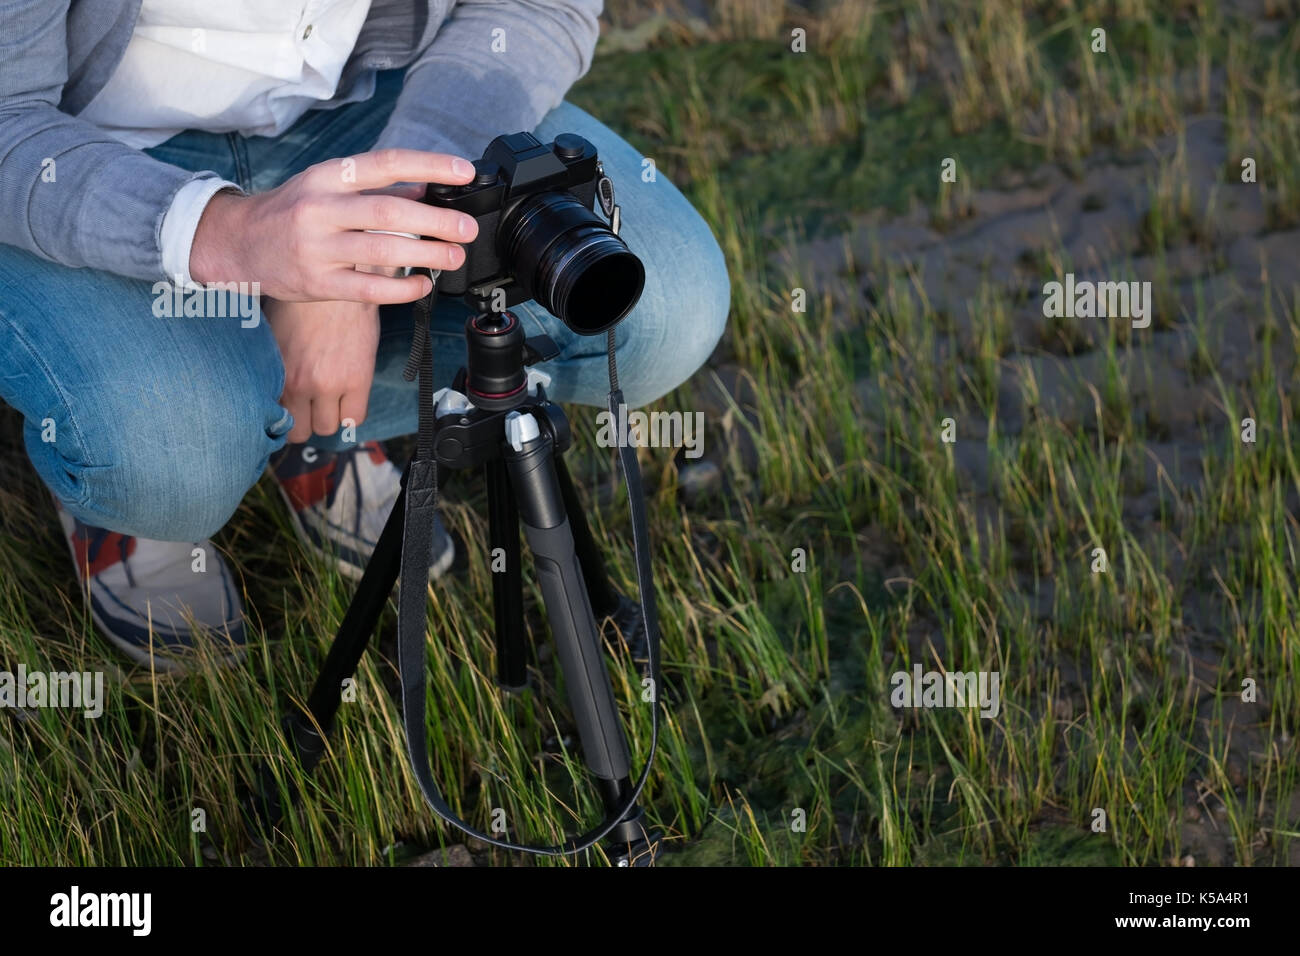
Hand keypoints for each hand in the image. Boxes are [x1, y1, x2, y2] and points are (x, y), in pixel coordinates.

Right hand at [189, 148, 479, 303]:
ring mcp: (317, 248)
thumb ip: (373, 188)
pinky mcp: (317, 283)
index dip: (429, 166)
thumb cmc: (291, 211)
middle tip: (467, 228)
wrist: (237, 243)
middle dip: (436, 221)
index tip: (464, 172)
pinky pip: (368, 289)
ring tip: (455, 256)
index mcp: (328, 177)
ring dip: (427, 255)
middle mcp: (321, 209)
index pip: (386, 164)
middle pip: (389, 213)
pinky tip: (424, 286)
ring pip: (382, 252)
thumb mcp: (326, 187)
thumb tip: (426, 189)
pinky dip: (402, 289)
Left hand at [264, 297, 379, 442]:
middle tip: (312, 408)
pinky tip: (349, 397)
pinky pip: (355, 418)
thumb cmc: (305, 301)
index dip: (284, 417)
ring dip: (329, 417)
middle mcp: (299, 382)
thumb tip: (268, 383)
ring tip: (332, 400)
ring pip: (328, 428)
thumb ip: (272, 363)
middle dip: (306, 421)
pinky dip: (352, 413)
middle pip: (301, 431)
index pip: (275, 419)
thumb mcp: (274, 332)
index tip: (291, 411)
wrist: (341, 280)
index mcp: (275, 370)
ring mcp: (329, 384)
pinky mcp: (357, 380)